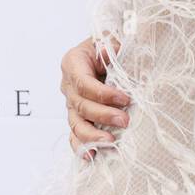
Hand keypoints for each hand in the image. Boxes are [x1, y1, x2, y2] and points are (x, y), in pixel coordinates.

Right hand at [61, 35, 129, 160]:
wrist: (108, 53)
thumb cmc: (112, 45)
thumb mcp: (113, 38)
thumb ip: (112, 45)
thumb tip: (108, 51)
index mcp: (74, 63)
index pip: (84, 83)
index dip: (103, 94)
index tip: (125, 99)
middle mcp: (69, 85)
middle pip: (80, 105)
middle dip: (103, 115)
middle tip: (125, 121)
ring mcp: (71, 104)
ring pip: (76, 123)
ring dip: (92, 136)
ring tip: (110, 143)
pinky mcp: (78, 117)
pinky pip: (76, 135)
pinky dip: (82, 147)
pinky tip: (91, 156)